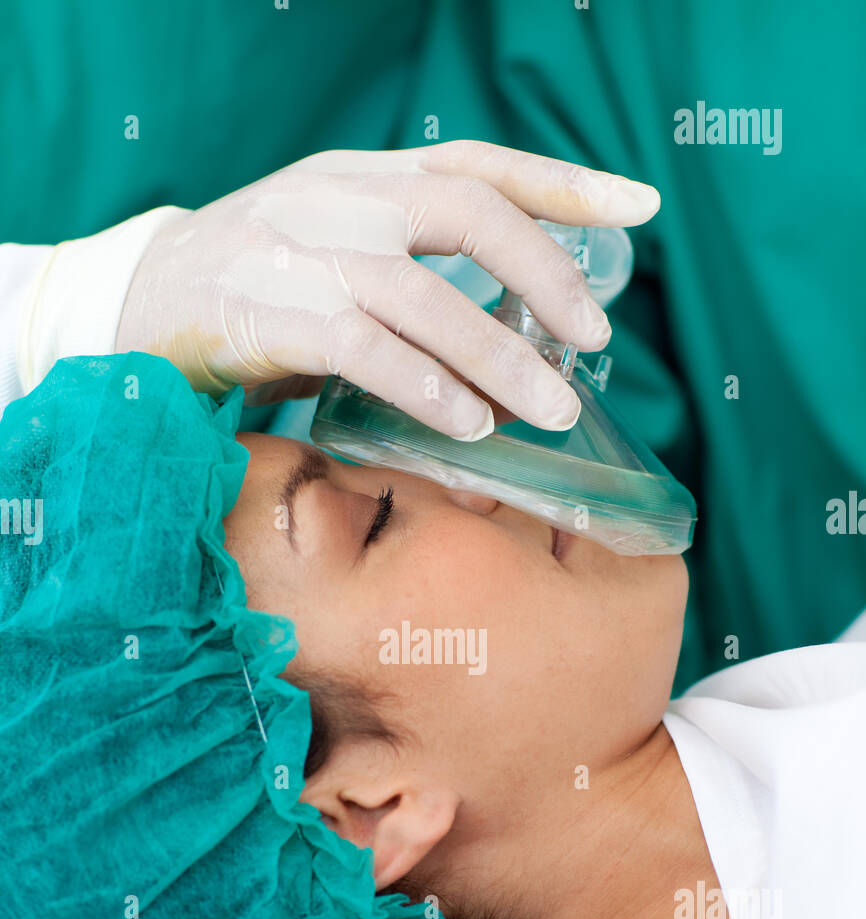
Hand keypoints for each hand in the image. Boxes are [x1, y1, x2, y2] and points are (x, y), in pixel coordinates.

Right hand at [116, 141, 659, 437]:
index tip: (639, 204)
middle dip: (544, 276)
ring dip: (497, 356)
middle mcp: (339, 197)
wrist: (140, 306)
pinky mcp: (263, 313)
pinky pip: (362, 349)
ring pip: (422, 293)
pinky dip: (423, 386)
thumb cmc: (258, 291)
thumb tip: (513, 343)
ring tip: (548, 409)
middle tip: (595, 342)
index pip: (477, 163)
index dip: (563, 181)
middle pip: (466, 212)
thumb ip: (414, 272)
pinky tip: (465, 423)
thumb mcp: (339, 253)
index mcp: (364, 175)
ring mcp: (299, 252)